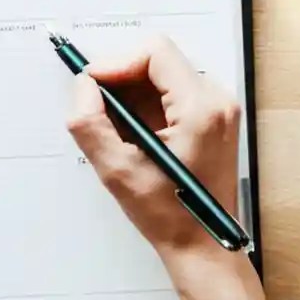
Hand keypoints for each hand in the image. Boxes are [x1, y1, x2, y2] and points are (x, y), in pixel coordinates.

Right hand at [65, 37, 287, 299]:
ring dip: (131, 91)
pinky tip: (131, 132)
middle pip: (158, 60)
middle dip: (120, 77)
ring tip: (113, 124)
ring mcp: (217, 109)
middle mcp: (217, 101)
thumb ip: (90, 123)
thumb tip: (82, 86)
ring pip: (162, 75)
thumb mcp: (117, 170)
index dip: (116, 62)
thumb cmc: (169, 216)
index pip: (155, 52)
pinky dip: (144, 103)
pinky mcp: (212, 119)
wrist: (202, 247)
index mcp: (201, 109)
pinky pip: (171, 92)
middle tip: (95, 104)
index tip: (92, 84)